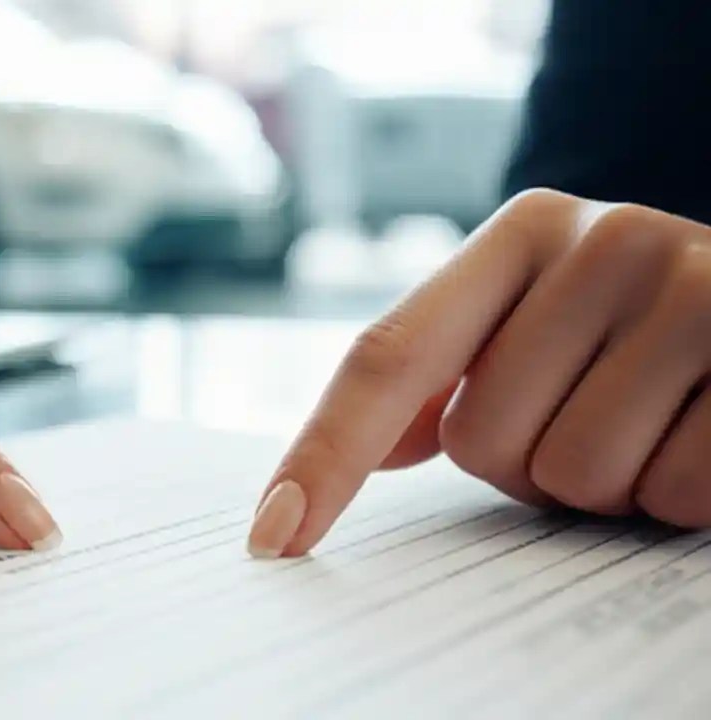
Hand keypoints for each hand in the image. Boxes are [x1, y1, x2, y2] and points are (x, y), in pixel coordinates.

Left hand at [249, 189, 710, 557]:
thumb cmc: (640, 330)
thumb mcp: (539, 320)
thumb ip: (436, 376)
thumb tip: (306, 481)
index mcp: (525, 232)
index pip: (389, 357)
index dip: (325, 454)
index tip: (273, 536)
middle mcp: (606, 242)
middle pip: (482, 441)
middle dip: (529, 462)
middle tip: (591, 416)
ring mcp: (697, 291)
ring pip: (574, 478)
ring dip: (606, 485)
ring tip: (652, 423)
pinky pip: (673, 493)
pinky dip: (680, 495)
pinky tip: (704, 431)